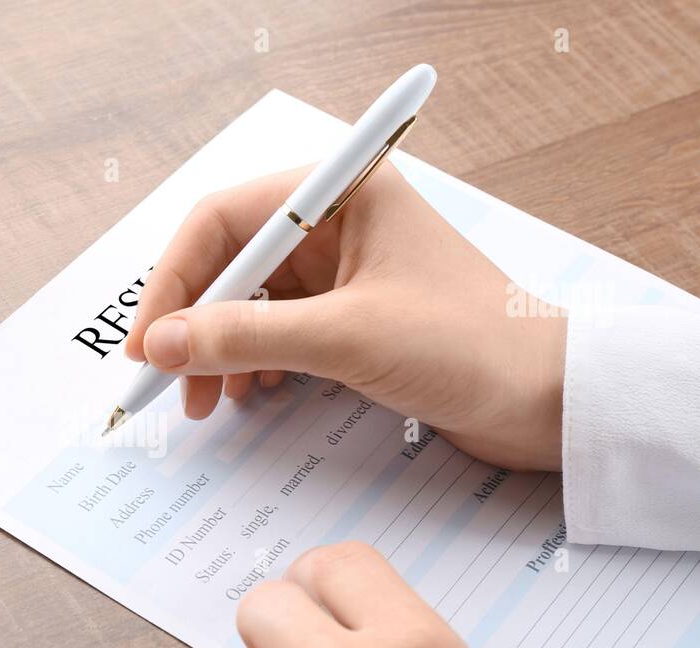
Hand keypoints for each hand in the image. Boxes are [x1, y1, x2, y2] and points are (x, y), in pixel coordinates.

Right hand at [124, 162, 565, 471]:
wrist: (551, 401)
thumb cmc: (471, 346)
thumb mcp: (347, 338)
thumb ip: (246, 336)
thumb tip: (163, 343)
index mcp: (341, 192)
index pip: (223, 221)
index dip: (174, 281)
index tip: (148, 343)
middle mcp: (336, 222)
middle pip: (229, 262)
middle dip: (194, 324)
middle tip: (169, 382)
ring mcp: (344, 270)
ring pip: (249, 301)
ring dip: (220, 350)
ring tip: (212, 402)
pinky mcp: (353, 315)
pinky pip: (277, 330)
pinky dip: (255, 363)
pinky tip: (256, 394)